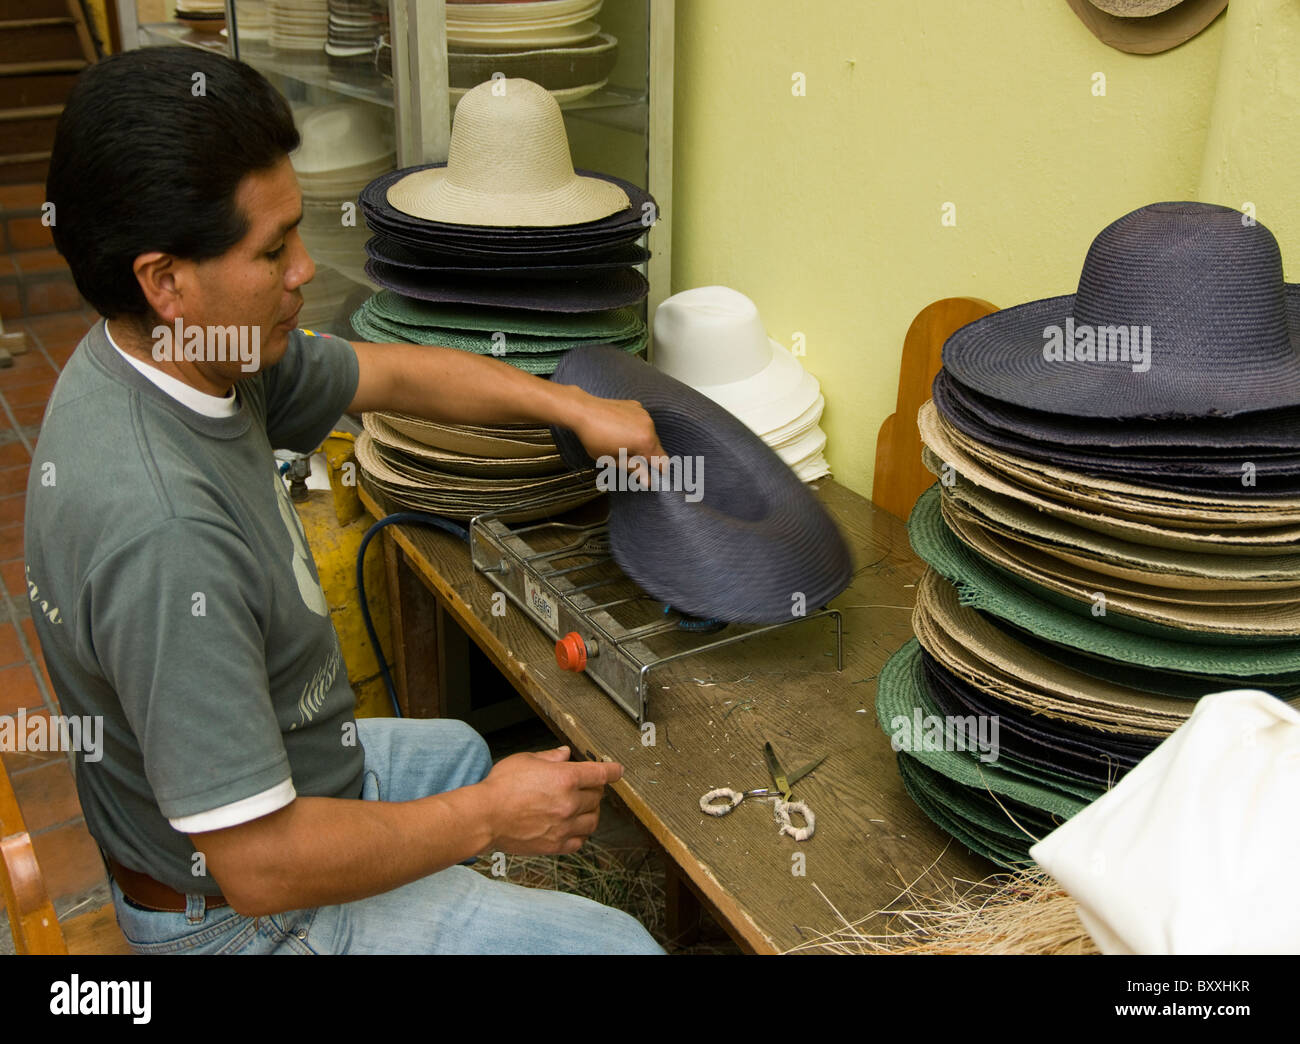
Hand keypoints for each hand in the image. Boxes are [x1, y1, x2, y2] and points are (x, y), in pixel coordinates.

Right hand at [479, 746, 622, 855]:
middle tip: (584, 787)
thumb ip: (550, 757)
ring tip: (580, 807)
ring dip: (590, 811)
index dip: (613, 771)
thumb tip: (565, 754)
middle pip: (597, 796)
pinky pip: (580, 841)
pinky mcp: (555, 844)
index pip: (601, 774)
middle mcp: (569, 803)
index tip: (618, 771)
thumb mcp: (526, 760)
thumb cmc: (500, 787)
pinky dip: (581, 833)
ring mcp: (564, 826)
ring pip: (593, 820)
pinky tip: (572, 827)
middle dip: (594, 789)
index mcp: (565, 778)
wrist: (484, 817)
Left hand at [569, 391, 668, 485]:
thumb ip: (634, 469)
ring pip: (649, 433)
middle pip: (656, 446)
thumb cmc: (595, 438)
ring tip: (621, 442)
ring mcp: (644, 413)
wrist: (583, 411)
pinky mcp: (636, 406)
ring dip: (641, 440)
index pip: (662, 460)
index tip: (654, 476)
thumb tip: (648, 481)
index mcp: (646, 441)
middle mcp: (649, 426)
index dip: (659, 470)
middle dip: (646, 455)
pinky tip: (620, 429)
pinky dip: (636, 427)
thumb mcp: (613, 459)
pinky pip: (641, 421)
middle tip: (629, 459)